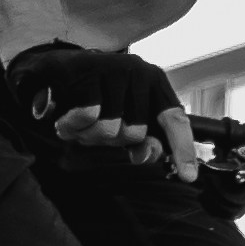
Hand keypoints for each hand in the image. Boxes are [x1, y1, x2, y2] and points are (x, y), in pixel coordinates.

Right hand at [7, 38, 193, 178]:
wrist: (56, 69)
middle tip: (94, 133)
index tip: (188, 177)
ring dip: (89, 137)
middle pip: (135, 133)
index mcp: (155, 84)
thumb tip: (147, 154)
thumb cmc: (96, 97)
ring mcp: (114, 68)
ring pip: (110, 129)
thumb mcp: (122, 119)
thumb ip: (140, 140)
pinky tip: (65, 121)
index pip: (175, 120)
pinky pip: (87, 117)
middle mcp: (139, 72)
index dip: (183, 149)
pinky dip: (73, 126)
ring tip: (79, 127)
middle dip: (111, 142)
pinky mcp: (88, 70)